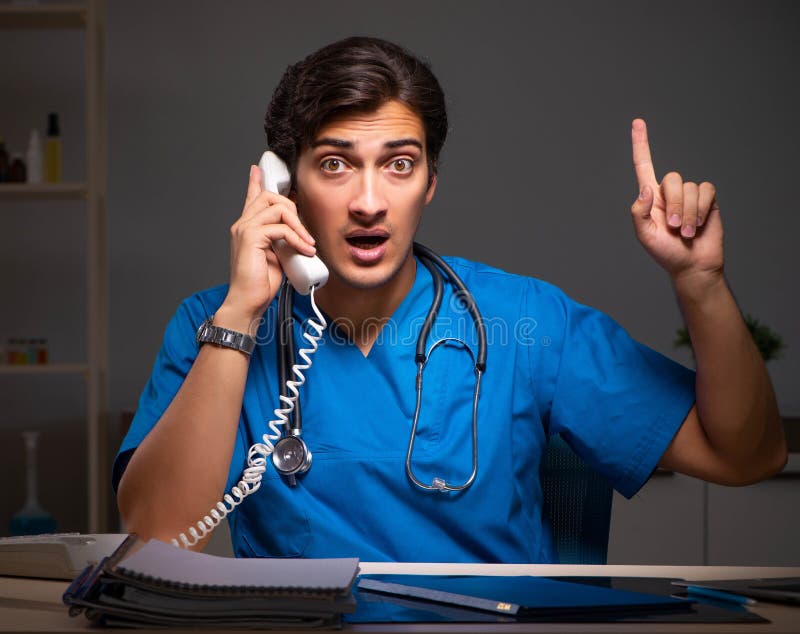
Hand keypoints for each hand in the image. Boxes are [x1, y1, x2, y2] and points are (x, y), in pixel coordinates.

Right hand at [218, 165, 315, 330]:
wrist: (248, 302)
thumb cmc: (261, 283)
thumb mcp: (277, 255)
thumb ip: (283, 239)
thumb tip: (297, 231)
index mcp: (248, 227)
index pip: (251, 197)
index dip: (256, 181)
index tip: (258, 169)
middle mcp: (243, 223)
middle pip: (270, 196)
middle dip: (293, 209)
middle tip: (304, 233)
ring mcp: (244, 228)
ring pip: (277, 207)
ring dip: (298, 225)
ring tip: (307, 245)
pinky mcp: (251, 237)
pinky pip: (280, 228)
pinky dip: (297, 238)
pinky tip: (304, 251)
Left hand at [629, 119, 723, 286]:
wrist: (692, 265)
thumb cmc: (665, 252)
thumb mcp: (644, 235)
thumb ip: (638, 211)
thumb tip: (646, 187)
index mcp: (650, 198)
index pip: (644, 165)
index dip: (641, 144)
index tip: (637, 122)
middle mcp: (670, 192)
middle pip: (672, 179)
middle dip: (674, 204)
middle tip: (674, 227)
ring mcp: (689, 195)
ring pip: (690, 188)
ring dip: (688, 213)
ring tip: (686, 232)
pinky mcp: (708, 199)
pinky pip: (706, 190)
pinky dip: (702, 209)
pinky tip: (700, 224)